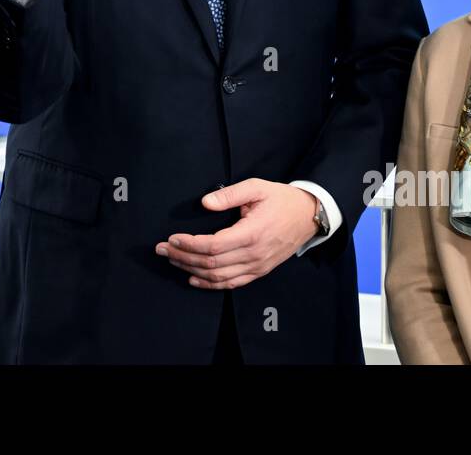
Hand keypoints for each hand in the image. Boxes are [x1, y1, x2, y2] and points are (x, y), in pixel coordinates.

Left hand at [155, 179, 318, 289]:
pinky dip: (210, 284)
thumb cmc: (281, 199)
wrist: (309, 216)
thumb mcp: (257, 187)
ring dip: (191, 270)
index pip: (212, 245)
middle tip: (161, 250)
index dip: (189, 244)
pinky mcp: (259, 271)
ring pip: (218, 276)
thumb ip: (229, 194)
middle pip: (211, 263)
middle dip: (182, 257)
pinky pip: (231, 283)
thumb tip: (205, 202)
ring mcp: (257, 266)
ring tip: (172, 260)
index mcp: (252, 233)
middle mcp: (253, 254)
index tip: (171, 238)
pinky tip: (193, 279)